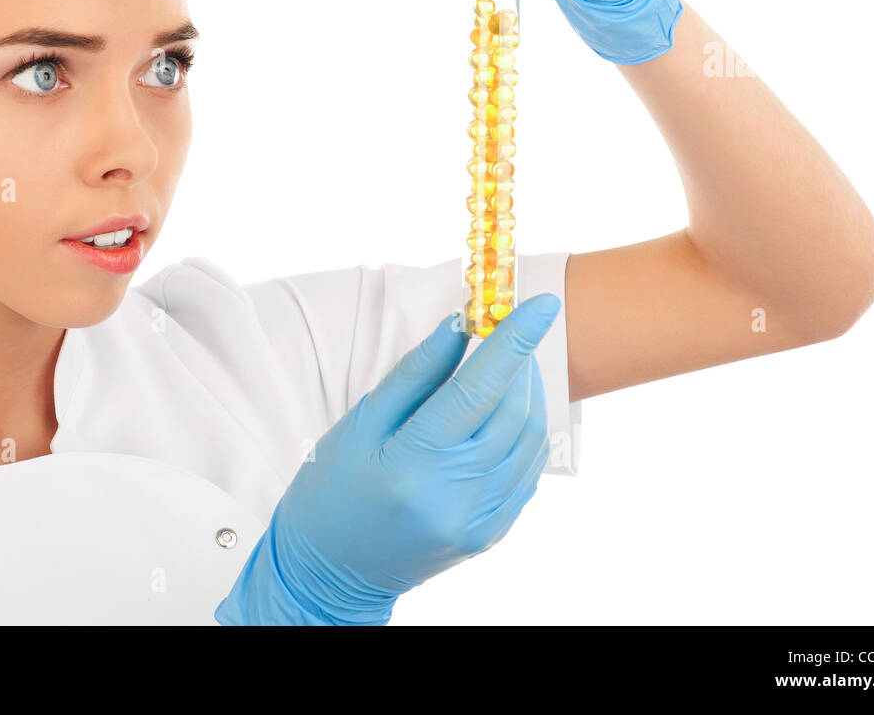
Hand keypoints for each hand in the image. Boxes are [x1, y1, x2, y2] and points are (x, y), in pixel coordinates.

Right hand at [214, 294, 560, 624]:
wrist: (330, 568)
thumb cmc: (333, 488)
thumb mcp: (360, 423)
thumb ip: (415, 374)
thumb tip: (459, 326)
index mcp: (413, 464)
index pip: (478, 390)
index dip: (514, 341)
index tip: (543, 303)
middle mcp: (454, 497)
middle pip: (512, 412)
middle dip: (520, 363)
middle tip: (508, 330)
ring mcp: (478, 521)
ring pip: (528, 441)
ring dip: (527, 395)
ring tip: (507, 369)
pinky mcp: (490, 533)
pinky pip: (526, 471)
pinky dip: (524, 433)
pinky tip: (503, 414)